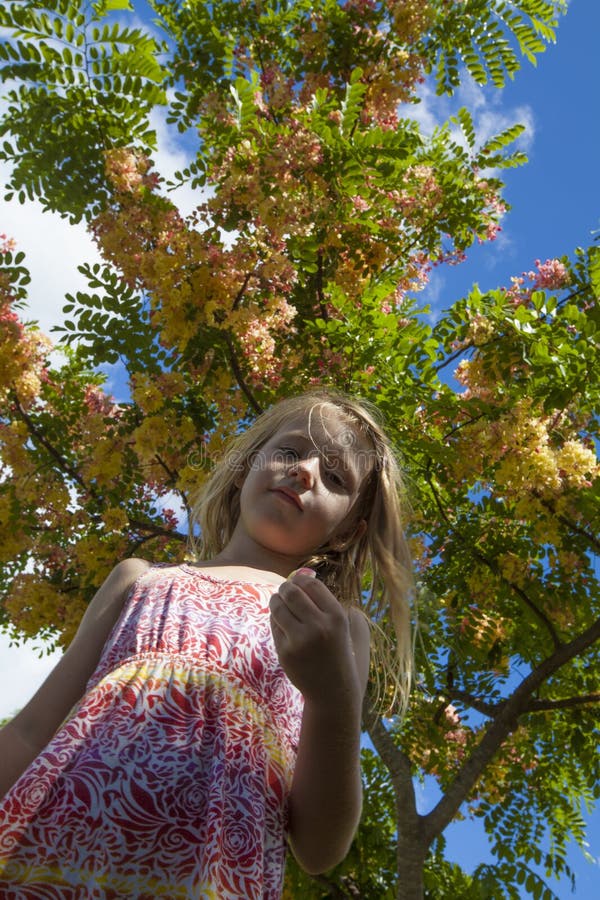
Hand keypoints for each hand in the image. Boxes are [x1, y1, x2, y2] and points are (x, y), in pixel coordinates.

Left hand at [269, 571, 361, 710]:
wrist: (333, 690)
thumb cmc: (335, 650)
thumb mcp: (339, 624)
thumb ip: (321, 598)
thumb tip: (301, 571)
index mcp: (336, 616)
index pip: (311, 584)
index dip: (301, 580)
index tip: (298, 583)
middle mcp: (319, 626)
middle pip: (291, 592)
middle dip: (285, 589)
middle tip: (285, 592)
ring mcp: (300, 640)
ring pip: (278, 606)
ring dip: (276, 601)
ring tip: (280, 604)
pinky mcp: (286, 652)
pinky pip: (274, 625)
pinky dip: (276, 621)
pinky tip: (283, 625)